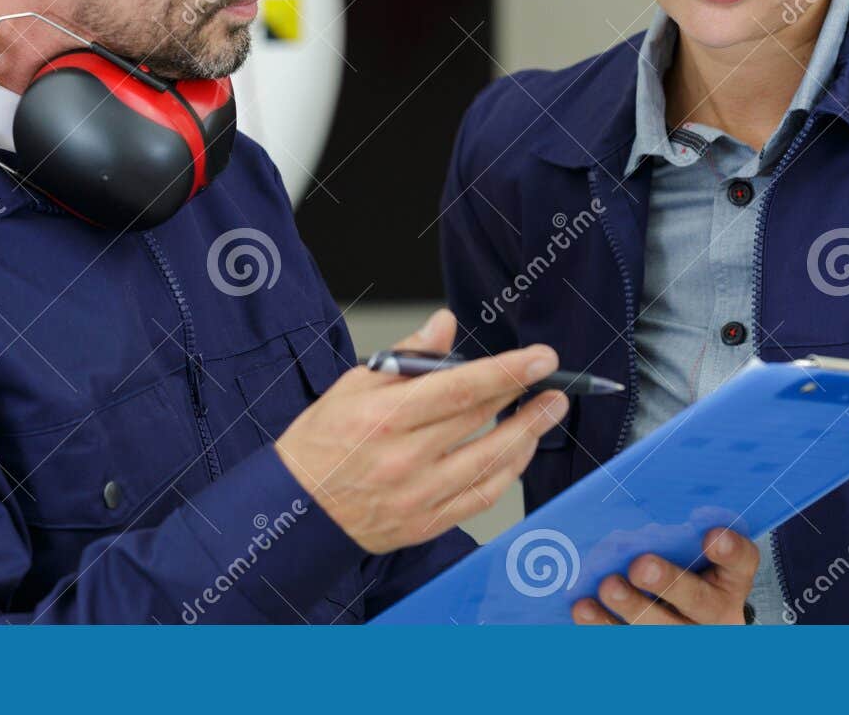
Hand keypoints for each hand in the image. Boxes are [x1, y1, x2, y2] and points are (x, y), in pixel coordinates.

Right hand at [275, 309, 567, 552]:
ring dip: (527, 435)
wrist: (295, 511)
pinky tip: (520, 450)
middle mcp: (404, 459)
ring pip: (491, 464)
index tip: (541, 358)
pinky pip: (480, 498)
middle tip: (553, 381)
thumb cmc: (321, 443)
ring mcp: (418, 497)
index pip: (460, 388)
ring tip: (547, 411)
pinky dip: (507, 472)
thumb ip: (407, 355)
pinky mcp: (425, 524)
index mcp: (385, 417)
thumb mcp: (353, 384)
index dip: (507, 372)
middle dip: (526, 398)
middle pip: (481, 422)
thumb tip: (444, 324)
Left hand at [571, 528, 757, 624]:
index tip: (712, 536)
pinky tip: (584, 609)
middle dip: (670, 583)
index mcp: (731, 579)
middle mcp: (716, 614)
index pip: (741, 562)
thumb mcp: (690, 551)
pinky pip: (627, 642)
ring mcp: (686, 639)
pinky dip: (602, 625)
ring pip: (662, 629)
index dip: (730, 550)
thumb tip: (634, 510)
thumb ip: (676, 536)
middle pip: (699, 601)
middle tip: (641, 565)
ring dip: (633, 608)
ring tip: (608, 586)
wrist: (681, 620)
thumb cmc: (682, 568)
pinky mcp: (653, 651)